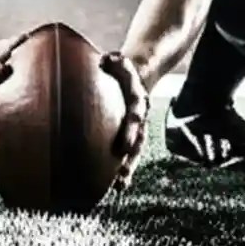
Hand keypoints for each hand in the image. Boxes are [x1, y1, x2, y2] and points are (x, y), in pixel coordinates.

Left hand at [99, 52, 149, 190]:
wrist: (138, 74)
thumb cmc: (122, 69)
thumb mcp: (120, 62)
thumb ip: (115, 61)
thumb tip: (105, 60)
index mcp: (136, 101)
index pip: (135, 117)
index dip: (131, 131)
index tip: (126, 145)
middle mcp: (139, 118)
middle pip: (137, 141)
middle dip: (130, 159)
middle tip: (122, 175)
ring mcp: (135, 128)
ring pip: (133, 151)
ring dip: (126, 168)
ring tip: (119, 186)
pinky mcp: (127, 134)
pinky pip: (124, 152)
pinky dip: (120, 168)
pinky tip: (113, 184)